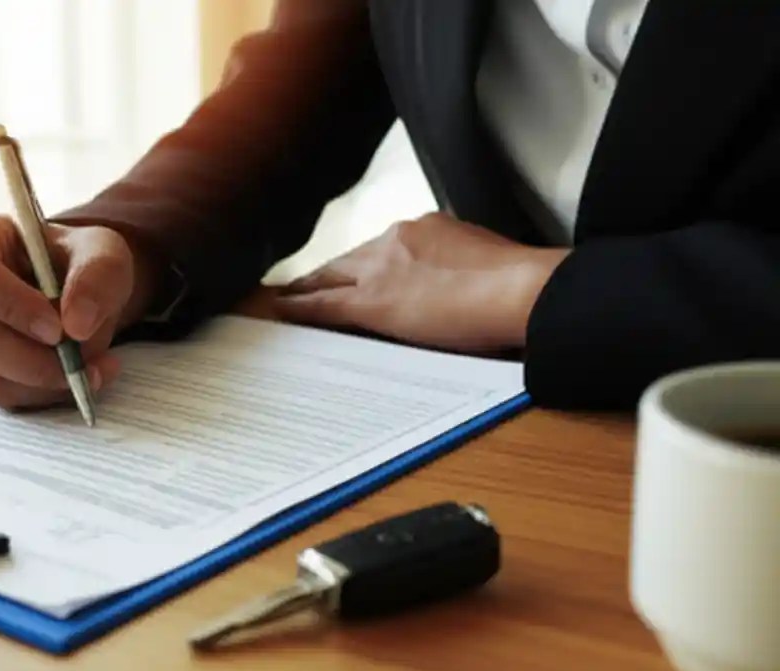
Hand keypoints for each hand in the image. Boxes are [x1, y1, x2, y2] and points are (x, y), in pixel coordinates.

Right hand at [0, 215, 156, 409]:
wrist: (74, 287)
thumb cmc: (77, 259)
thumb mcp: (102, 250)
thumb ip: (97, 276)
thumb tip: (78, 325)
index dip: (9, 305)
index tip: (57, 328)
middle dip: (34, 358)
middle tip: (82, 359)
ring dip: (48, 380)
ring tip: (97, 366)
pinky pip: (5, 395)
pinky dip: (49, 392)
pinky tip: (83, 375)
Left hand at [276, 212, 568, 352]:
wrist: (520, 289)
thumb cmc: (519, 284)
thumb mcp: (486, 257)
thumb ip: (461, 262)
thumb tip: (461, 281)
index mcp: (427, 228)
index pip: (384, 248)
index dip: (366, 263)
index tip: (358, 272)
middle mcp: (398, 239)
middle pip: (350, 259)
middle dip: (328, 273)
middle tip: (303, 284)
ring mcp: (381, 267)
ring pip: (332, 277)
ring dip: (310, 288)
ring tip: (287, 299)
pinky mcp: (372, 300)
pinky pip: (323, 304)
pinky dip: (299, 307)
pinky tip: (281, 310)